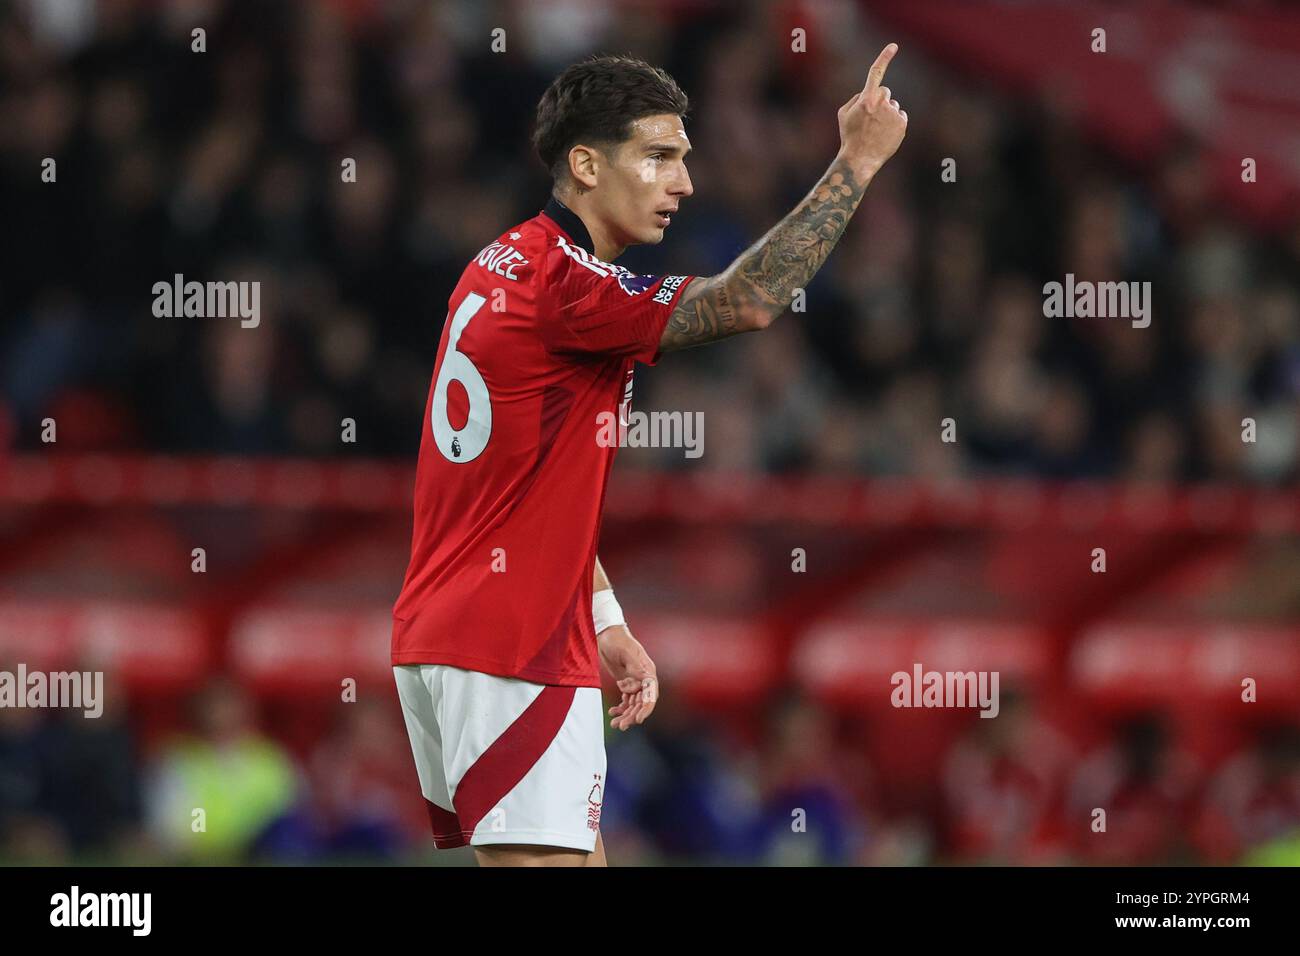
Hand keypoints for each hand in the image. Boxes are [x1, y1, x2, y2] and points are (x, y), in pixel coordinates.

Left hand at [597, 625, 657, 730]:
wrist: (605, 633)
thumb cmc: (616, 640)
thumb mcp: (625, 652)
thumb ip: (635, 666)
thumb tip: (645, 680)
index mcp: (647, 672)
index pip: (651, 694)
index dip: (646, 709)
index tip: (638, 720)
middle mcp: (644, 678)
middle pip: (642, 703)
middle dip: (632, 716)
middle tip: (621, 726)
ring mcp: (635, 681)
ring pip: (634, 704)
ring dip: (626, 715)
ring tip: (615, 724)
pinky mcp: (626, 682)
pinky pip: (627, 700)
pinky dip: (621, 708)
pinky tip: (613, 712)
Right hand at [836, 42, 907, 179]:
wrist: (861, 159)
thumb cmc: (850, 136)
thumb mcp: (843, 115)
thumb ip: (855, 98)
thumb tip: (866, 93)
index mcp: (866, 99)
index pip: (876, 73)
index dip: (885, 57)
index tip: (893, 46)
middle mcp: (882, 104)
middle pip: (885, 92)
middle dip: (880, 101)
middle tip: (871, 118)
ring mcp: (894, 114)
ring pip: (894, 106)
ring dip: (887, 113)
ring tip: (877, 130)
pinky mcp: (902, 124)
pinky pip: (901, 116)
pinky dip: (895, 122)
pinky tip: (885, 134)